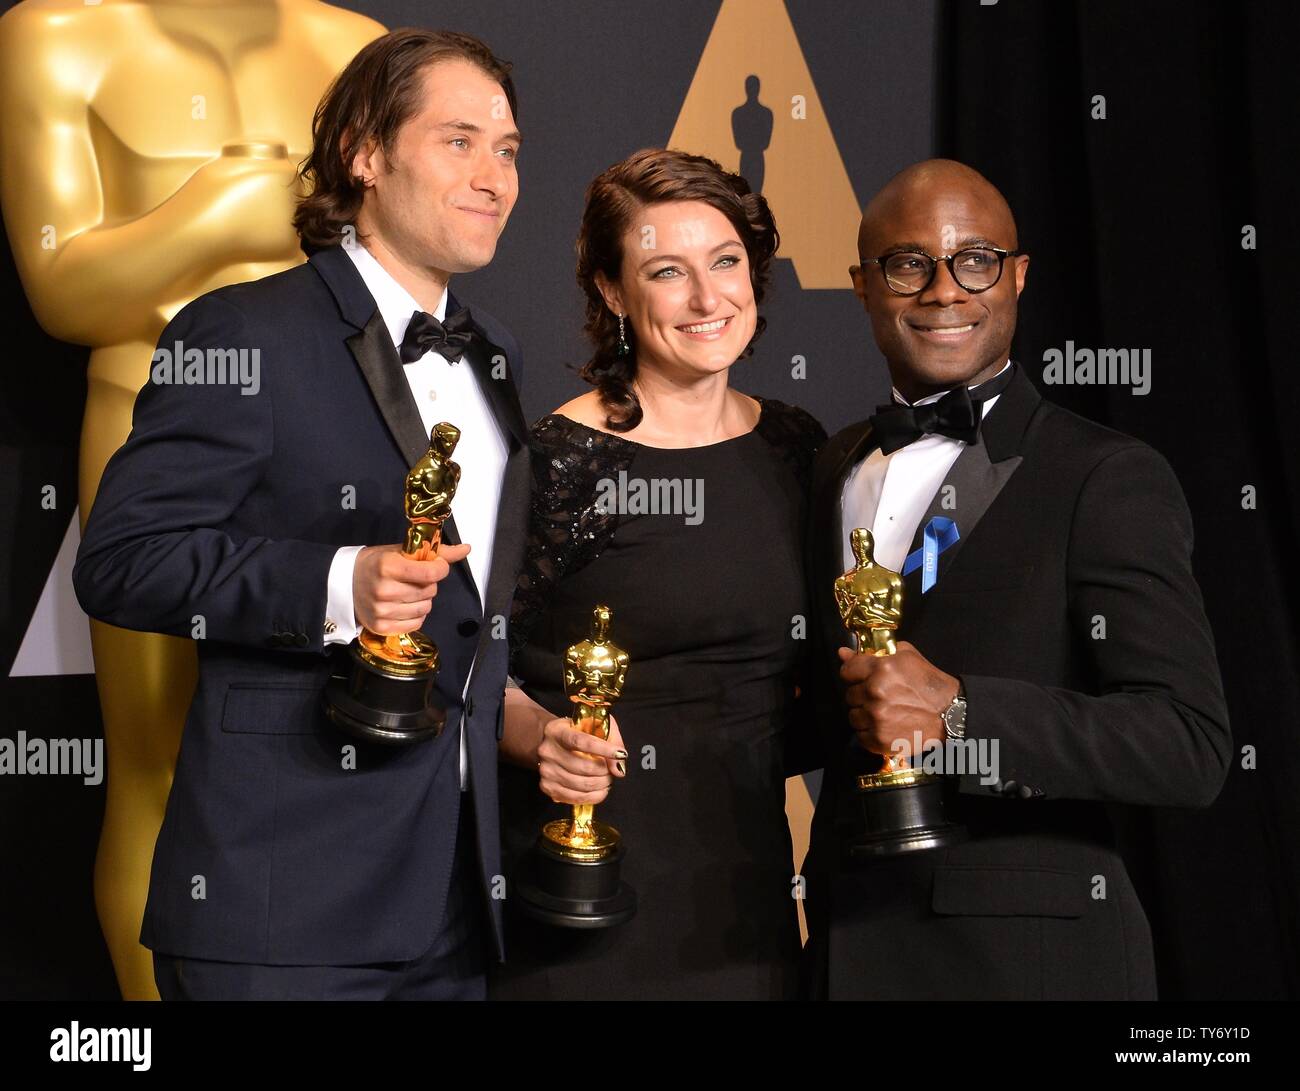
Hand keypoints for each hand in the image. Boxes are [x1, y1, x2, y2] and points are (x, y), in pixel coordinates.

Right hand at [352, 541, 470, 634]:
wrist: (345, 583)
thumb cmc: (377, 564)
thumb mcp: (402, 551)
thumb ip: (436, 551)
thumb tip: (467, 549)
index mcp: (389, 566)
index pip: (432, 572)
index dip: (440, 568)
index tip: (435, 566)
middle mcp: (385, 589)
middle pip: (430, 591)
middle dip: (429, 584)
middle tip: (413, 579)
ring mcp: (382, 610)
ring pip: (425, 608)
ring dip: (423, 600)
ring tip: (407, 593)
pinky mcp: (382, 626)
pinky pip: (416, 624)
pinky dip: (416, 616)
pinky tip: (404, 606)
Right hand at [536, 714, 626, 804]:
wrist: (552, 743)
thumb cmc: (577, 732)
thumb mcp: (595, 724)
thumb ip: (612, 740)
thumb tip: (618, 768)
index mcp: (557, 731)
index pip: (581, 742)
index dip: (603, 749)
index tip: (620, 753)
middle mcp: (548, 751)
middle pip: (584, 767)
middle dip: (605, 771)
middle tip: (612, 770)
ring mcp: (546, 771)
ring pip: (582, 785)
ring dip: (602, 784)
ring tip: (606, 779)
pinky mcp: (547, 787)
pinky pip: (576, 798)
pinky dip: (594, 796)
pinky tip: (599, 789)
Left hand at [837, 641, 958, 759]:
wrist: (951, 715)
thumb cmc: (930, 685)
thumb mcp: (907, 658)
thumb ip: (873, 653)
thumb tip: (843, 653)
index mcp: (881, 669)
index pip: (847, 671)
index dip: (854, 675)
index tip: (861, 679)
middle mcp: (875, 692)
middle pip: (849, 695)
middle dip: (862, 696)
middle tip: (881, 698)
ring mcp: (876, 717)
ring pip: (853, 716)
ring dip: (865, 716)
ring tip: (885, 713)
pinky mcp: (880, 739)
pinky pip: (860, 736)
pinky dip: (870, 734)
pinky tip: (885, 727)